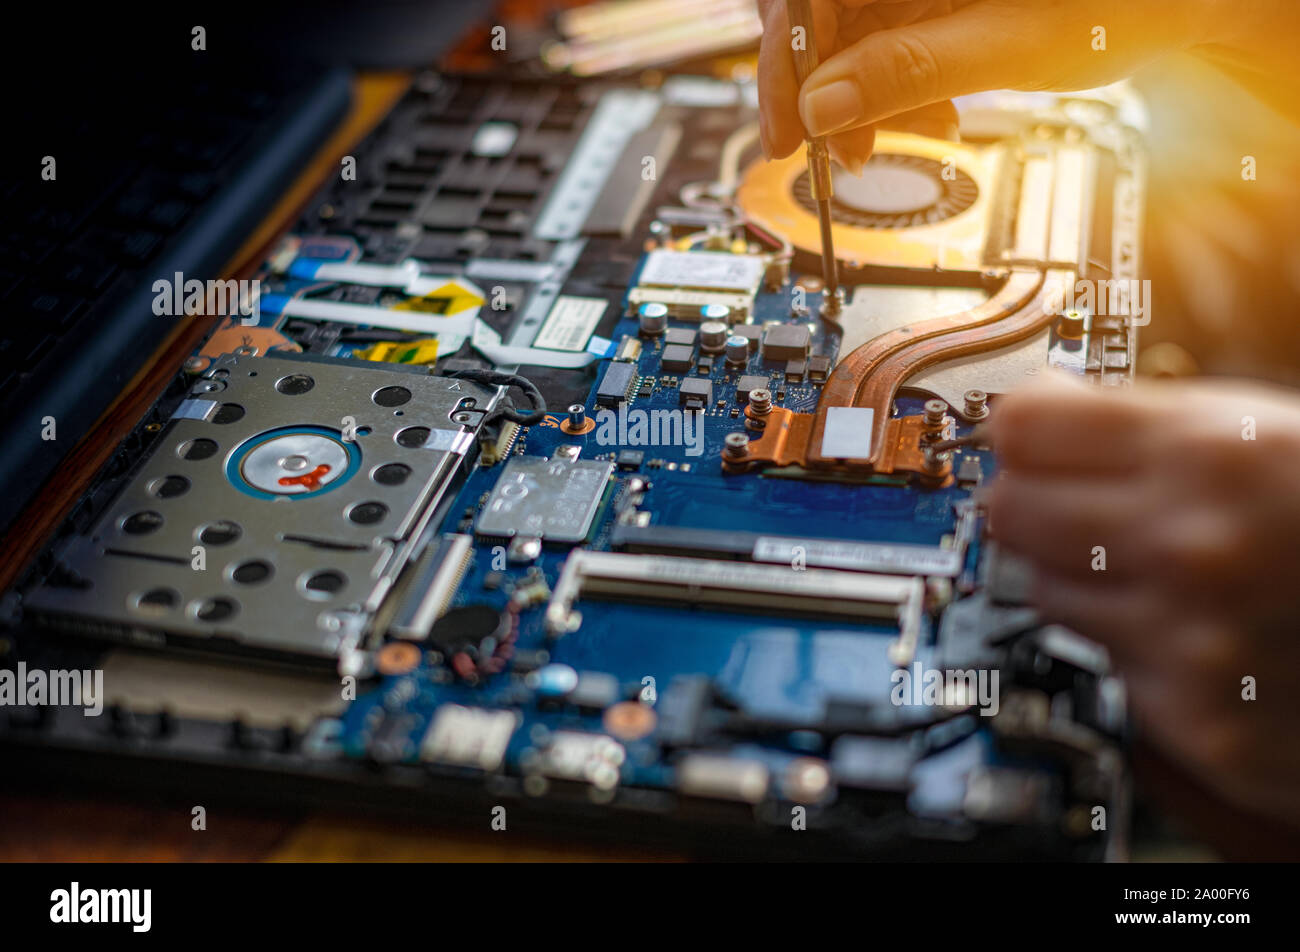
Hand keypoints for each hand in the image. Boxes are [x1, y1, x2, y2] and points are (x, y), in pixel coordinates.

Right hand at [756, 0, 1297, 170]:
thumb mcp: (1008, 46)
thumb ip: (906, 72)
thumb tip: (824, 107)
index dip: (786, 64)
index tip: (792, 130)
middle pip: (816, 13)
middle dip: (820, 89)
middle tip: (835, 152)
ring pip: (841, 34)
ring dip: (852, 98)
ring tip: (889, 142)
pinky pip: (876, 40)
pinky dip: (884, 87)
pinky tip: (916, 115)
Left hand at [987, 374, 1299, 830]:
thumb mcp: (1272, 433)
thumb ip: (1149, 421)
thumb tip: (1033, 412)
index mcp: (1216, 452)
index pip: (1024, 426)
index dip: (1025, 429)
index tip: (1029, 438)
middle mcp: (1192, 547)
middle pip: (1009, 509)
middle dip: (1035, 503)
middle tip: (1076, 507)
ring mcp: (1189, 642)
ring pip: (1043, 591)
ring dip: (1081, 581)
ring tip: (1159, 574)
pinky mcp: (1197, 722)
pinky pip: (1103, 664)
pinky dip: (1134, 650)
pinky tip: (1197, 635)